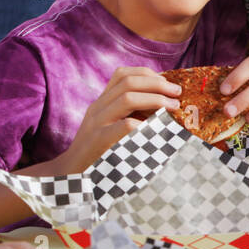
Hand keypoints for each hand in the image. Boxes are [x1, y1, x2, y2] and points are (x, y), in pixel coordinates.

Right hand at [61, 67, 180, 173]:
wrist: (70, 174)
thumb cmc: (97, 152)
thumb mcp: (109, 127)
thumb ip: (128, 115)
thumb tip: (164, 106)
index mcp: (101, 102)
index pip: (121, 74)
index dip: (147, 74)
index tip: (166, 82)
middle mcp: (98, 108)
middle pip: (128, 82)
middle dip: (157, 84)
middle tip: (177, 92)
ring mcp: (97, 123)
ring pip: (127, 99)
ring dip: (155, 99)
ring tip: (173, 106)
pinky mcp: (99, 141)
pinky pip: (124, 126)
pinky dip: (143, 124)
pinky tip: (157, 128)